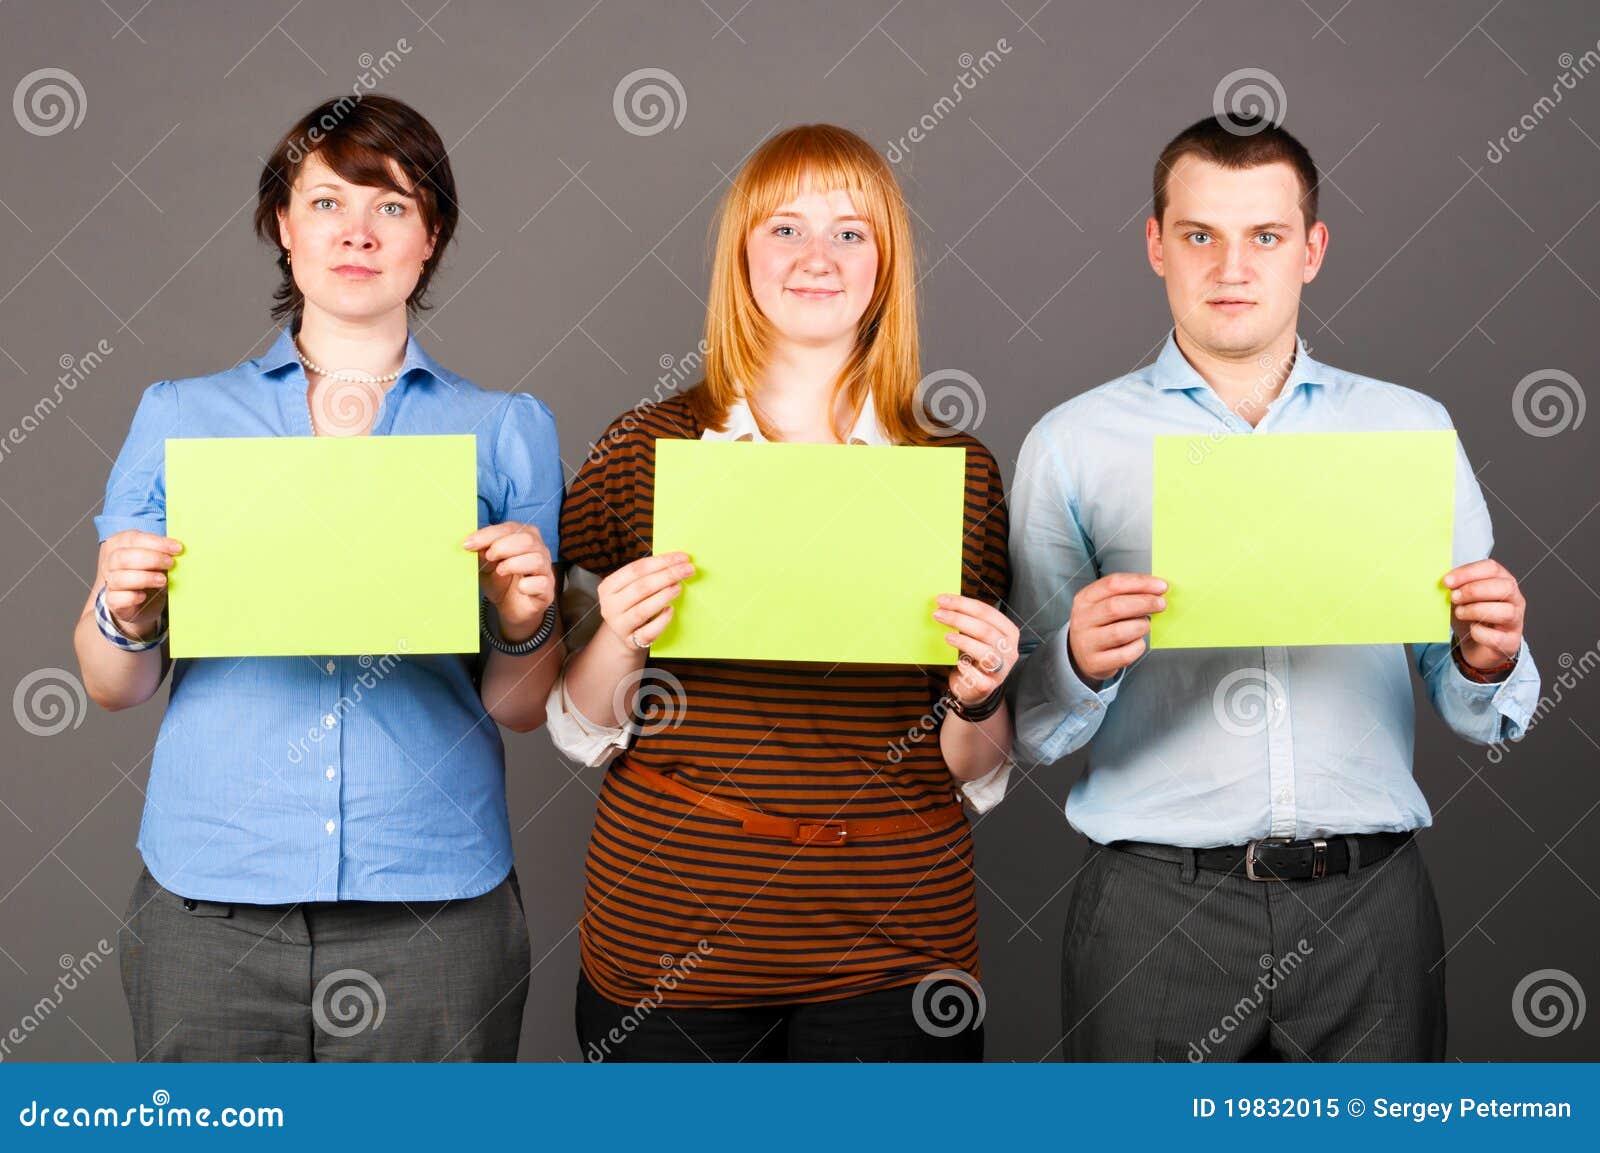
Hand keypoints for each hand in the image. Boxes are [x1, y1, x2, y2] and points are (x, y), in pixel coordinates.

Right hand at [100, 530, 181, 640]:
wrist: (140, 600)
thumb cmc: (149, 572)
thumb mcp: (156, 558)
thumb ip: (163, 552)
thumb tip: (180, 549)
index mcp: (119, 544)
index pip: (133, 539)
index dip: (156, 543)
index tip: (177, 548)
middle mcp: (110, 562)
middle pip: (122, 557)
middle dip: (150, 559)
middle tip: (170, 563)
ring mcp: (109, 582)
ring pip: (118, 578)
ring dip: (144, 578)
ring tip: (163, 580)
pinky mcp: (113, 601)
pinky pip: (115, 598)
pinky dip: (130, 597)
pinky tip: (143, 596)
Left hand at [464, 523, 554, 642]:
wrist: (510, 608)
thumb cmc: (501, 581)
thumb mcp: (486, 564)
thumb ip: (482, 553)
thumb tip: (472, 543)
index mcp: (524, 538)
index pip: (511, 528)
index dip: (489, 534)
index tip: (469, 544)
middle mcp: (539, 551)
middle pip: (528, 540)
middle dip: (503, 546)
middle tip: (488, 557)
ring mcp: (545, 571)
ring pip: (537, 560)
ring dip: (514, 564)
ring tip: (500, 571)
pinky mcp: (547, 591)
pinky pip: (542, 583)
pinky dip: (528, 585)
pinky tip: (519, 588)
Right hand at [597, 552, 694, 651]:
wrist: (625, 636)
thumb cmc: (634, 605)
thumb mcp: (633, 588)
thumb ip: (648, 575)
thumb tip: (677, 561)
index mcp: (609, 587)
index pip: (636, 569)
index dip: (661, 561)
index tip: (682, 557)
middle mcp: (610, 606)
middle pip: (641, 587)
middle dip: (667, 575)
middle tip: (688, 569)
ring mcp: (618, 625)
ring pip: (643, 609)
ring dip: (664, 596)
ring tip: (679, 587)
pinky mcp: (630, 641)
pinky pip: (648, 631)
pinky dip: (661, 620)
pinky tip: (671, 610)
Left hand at [934, 594, 1019, 706]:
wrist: (973, 686)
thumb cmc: (974, 655)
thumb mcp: (975, 636)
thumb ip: (967, 620)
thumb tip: (943, 603)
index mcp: (1008, 631)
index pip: (987, 612)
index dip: (963, 604)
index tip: (941, 599)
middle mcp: (1009, 650)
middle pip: (985, 630)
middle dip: (959, 620)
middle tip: (938, 614)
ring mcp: (1001, 669)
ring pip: (986, 653)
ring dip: (964, 642)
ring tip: (946, 636)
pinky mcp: (989, 686)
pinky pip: (979, 677)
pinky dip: (967, 669)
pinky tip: (958, 663)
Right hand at [1067, 572, 1166, 684]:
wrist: (1081, 654)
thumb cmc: (1100, 625)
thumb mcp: (1103, 604)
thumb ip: (1126, 594)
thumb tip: (1157, 589)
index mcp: (1085, 599)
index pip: (1113, 584)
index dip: (1140, 583)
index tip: (1161, 586)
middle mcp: (1082, 619)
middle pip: (1116, 606)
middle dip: (1145, 603)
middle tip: (1161, 604)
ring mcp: (1087, 642)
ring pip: (1120, 632)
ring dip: (1141, 626)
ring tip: (1144, 625)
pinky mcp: (1095, 662)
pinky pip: (1125, 654)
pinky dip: (1138, 646)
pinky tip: (1137, 642)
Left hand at [1443, 558, 1524, 669]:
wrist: (1477, 645)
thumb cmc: (1471, 617)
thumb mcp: (1462, 598)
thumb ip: (1456, 587)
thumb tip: (1442, 581)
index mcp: (1502, 581)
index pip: (1492, 568)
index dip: (1468, 572)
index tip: (1447, 581)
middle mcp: (1514, 599)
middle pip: (1504, 587)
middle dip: (1474, 590)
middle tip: (1454, 597)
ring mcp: (1515, 621)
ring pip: (1505, 612)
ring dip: (1476, 611)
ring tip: (1460, 613)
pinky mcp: (1510, 642)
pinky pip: (1497, 638)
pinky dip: (1480, 633)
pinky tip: (1472, 629)